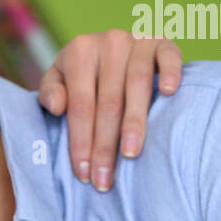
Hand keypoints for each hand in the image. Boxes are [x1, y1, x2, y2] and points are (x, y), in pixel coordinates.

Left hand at [39, 29, 182, 188]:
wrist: (107, 48)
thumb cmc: (79, 76)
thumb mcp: (56, 80)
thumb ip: (49, 92)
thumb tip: (57, 107)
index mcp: (79, 51)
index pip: (81, 105)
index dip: (81, 142)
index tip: (84, 174)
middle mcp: (109, 42)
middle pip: (108, 102)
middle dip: (105, 145)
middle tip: (105, 179)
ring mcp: (137, 40)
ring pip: (137, 85)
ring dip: (135, 123)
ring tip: (130, 154)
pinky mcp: (161, 41)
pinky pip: (169, 54)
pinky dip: (171, 71)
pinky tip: (169, 92)